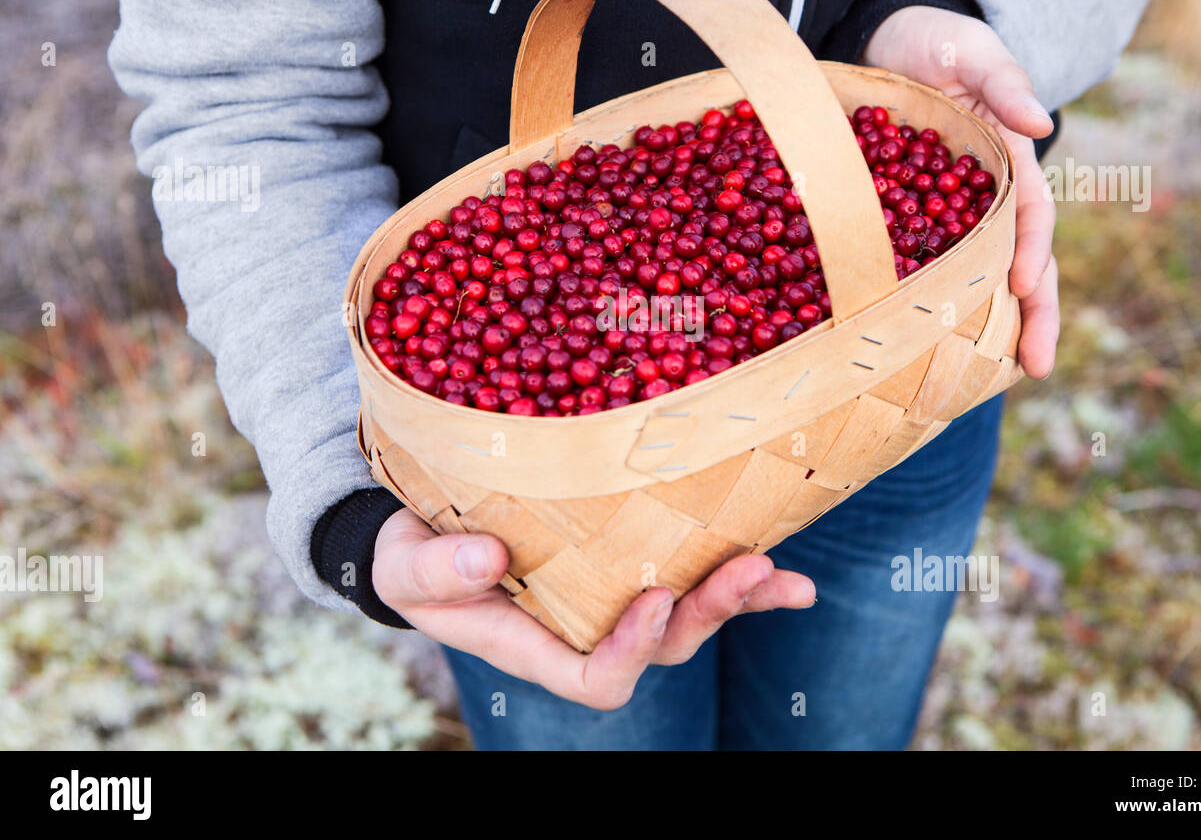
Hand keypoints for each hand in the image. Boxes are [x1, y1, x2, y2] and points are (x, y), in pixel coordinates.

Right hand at [372, 507, 815, 709]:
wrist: (425, 532)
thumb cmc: (412, 558)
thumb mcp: (408, 566)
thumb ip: (439, 570)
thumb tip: (488, 558)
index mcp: (536, 646)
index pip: (596, 677)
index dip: (631, 650)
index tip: (652, 598)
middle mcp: (586, 631)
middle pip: (663, 647)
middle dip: (708, 613)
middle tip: (751, 571)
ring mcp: (613, 598)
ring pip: (688, 616)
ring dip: (739, 597)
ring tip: (784, 577)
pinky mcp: (630, 558)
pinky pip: (689, 571)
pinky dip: (733, 567)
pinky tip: (778, 555)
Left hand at [865, 6, 1059, 378]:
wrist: (886, 44)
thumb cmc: (936, 44)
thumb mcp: (970, 49)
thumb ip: (1003, 80)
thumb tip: (1040, 124)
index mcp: (1008, 162)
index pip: (1029, 216)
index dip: (1031, 253)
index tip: (1025, 289)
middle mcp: (984, 200)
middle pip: (1016, 263)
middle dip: (1031, 317)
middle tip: (1037, 369)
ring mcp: (949, 217)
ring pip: (975, 280)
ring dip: (987, 329)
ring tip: (993, 380)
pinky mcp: (909, 224)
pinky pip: (923, 273)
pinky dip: (930, 312)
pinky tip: (924, 354)